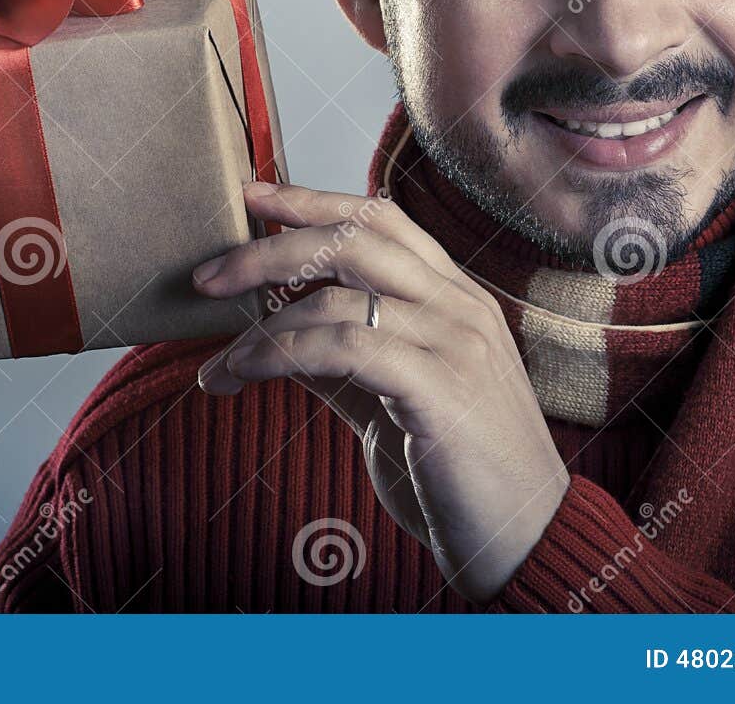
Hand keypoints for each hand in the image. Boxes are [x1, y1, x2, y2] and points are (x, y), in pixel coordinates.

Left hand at [194, 181, 567, 602]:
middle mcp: (460, 307)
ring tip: (218, 363)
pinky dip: (278, 356)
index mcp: (455, 298)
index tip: (252, 194)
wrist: (526, 540)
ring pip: (338, 298)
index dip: (312, 200)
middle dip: (270, 248)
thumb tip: (273, 332)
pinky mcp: (441, 388)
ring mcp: (456, 343)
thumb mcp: (393, 400)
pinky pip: (342, 349)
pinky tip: (242, 376)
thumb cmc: (458, 471)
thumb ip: (345, 358)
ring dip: (259, 328)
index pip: (380, 220)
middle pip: (354, 238)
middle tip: (207, 276)